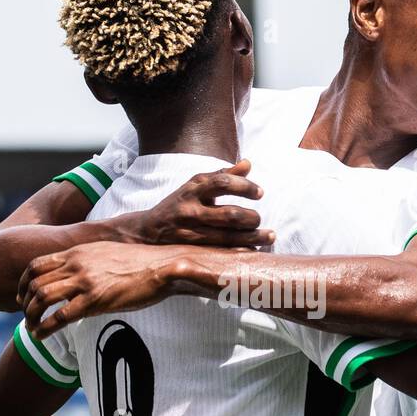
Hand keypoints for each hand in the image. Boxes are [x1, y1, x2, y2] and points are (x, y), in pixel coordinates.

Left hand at [18, 241, 184, 336]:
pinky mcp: (95, 300)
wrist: (161, 265)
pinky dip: (45, 328)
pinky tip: (41, 337)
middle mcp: (75, 264)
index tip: (23, 297)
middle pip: (34, 283)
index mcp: (76, 252)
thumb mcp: (105, 253)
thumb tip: (78, 274)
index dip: (23, 284)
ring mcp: (84, 282)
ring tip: (33, 329)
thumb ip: (86, 262)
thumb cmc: (139, 263)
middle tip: (27, 317)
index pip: (35, 265)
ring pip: (42, 299)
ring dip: (32, 317)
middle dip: (25, 303)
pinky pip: (60, 316)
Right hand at [128, 160, 273, 249]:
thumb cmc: (179, 204)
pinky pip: (220, 252)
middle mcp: (191, 209)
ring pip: (227, 237)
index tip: (260, 193)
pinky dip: (239, 252)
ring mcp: (190, 232)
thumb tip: (248, 163)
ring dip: (252, 238)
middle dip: (251, 218)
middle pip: (229, 214)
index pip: (223, 182)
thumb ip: (223, 175)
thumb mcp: (195, 186)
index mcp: (194, 189)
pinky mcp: (190, 250)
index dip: (245, 186)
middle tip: (258, 219)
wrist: (146, 230)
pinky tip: (252, 250)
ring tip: (269, 236)